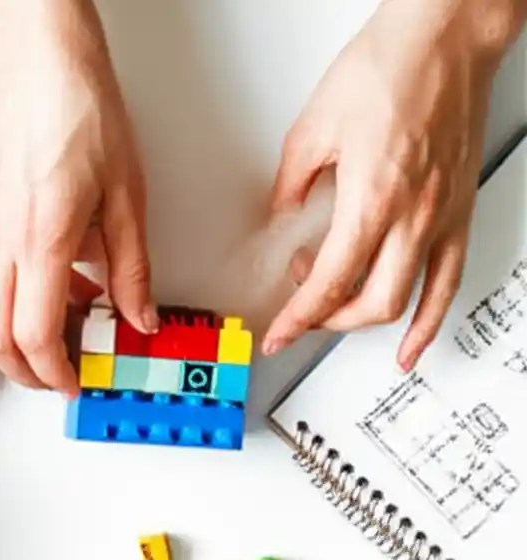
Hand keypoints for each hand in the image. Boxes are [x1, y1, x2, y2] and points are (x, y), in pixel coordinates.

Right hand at [0, 0, 154, 394]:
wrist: (37, 70)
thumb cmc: (81, 117)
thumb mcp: (126, 198)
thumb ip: (130, 268)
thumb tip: (139, 318)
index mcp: (42, 238)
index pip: (34, 335)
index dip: (53, 371)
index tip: (73, 379)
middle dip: (24, 370)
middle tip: (57, 372)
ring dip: (14, 334)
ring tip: (61, 319)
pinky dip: (4, 298)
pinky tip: (43, 279)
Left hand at [267, 0, 526, 369]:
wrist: (444, 38)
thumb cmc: (388, 68)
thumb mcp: (313, 126)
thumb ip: (291, 180)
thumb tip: (283, 211)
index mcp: (373, 198)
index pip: (329, 282)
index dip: (298, 317)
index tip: (278, 333)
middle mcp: (413, 215)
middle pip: (370, 302)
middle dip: (328, 319)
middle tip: (299, 309)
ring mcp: (443, 215)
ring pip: (409, 299)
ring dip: (369, 322)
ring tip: (339, 323)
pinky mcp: (459, 209)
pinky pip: (450, 280)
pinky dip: (431, 319)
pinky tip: (413, 342)